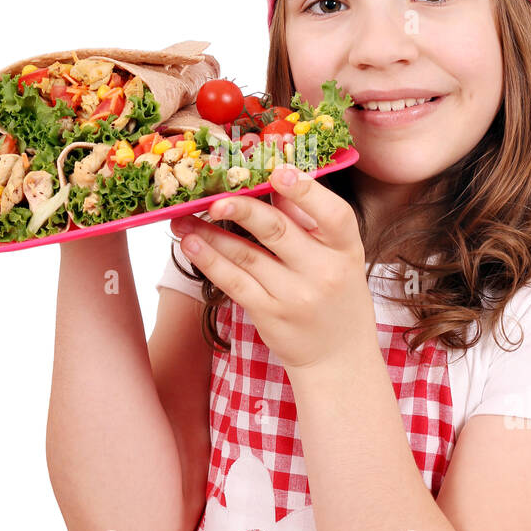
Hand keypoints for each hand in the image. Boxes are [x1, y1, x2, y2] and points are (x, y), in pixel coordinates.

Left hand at [170, 164, 377, 372]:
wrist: (338, 357)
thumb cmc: (337, 296)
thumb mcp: (338, 257)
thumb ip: (310, 222)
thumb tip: (274, 181)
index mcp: (346, 248)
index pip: (333, 214)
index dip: (305, 190)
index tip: (277, 172)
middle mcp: (324, 271)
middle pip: (277, 230)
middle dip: (240, 208)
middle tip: (213, 196)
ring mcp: (296, 295)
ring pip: (246, 255)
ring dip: (210, 233)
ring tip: (183, 218)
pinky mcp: (270, 314)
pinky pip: (233, 282)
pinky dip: (209, 261)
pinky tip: (190, 244)